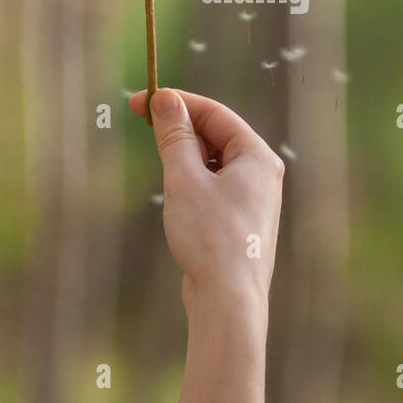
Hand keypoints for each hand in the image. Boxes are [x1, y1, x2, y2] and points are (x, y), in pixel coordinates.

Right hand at [129, 88, 283, 315]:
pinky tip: (176, 197)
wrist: (228, 301)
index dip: (177, 103)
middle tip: (144, 126)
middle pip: (217, 135)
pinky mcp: (240, 222)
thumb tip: (166, 100)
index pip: (216, 113)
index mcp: (258, 156)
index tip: (141, 101)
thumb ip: (175, 137)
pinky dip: (192, 182)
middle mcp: (262, 174)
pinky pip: (214, 187)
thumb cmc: (211, 238)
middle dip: (180, 129)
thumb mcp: (185, 179)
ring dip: (185, 157)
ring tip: (162, 168)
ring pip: (214, 163)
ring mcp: (253, 199)